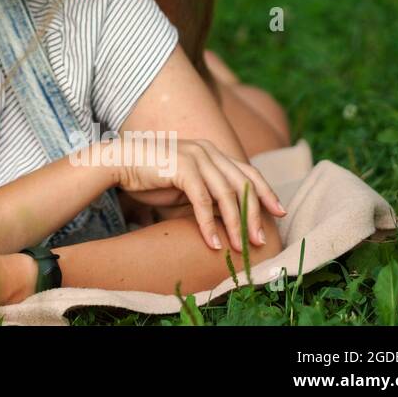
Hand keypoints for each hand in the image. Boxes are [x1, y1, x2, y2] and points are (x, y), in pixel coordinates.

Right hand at [106, 136, 285, 251]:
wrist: (118, 163)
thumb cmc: (149, 177)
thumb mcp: (186, 186)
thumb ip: (208, 194)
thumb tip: (230, 217)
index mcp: (211, 151)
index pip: (248, 172)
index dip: (266, 192)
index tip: (279, 212)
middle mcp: (208, 150)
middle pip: (243, 184)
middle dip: (255, 214)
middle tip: (261, 239)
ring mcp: (196, 155)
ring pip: (226, 194)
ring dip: (235, 223)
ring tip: (239, 246)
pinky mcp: (182, 166)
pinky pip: (202, 199)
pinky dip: (209, 223)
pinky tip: (213, 241)